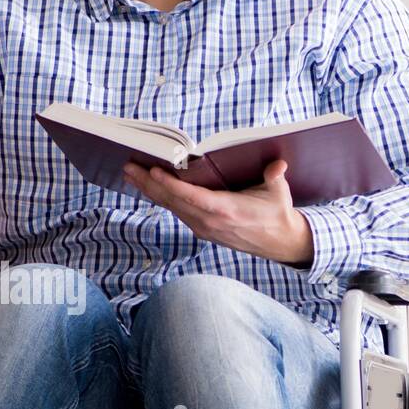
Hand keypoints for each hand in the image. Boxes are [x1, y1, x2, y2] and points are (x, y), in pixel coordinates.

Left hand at [122, 157, 314, 266]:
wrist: (279, 243)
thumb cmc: (277, 213)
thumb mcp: (279, 193)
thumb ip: (275, 177)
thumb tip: (278, 165)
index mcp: (226, 211)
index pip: (192, 196)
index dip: (172, 185)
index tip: (154, 171)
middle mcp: (210, 222)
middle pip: (173, 201)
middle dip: (149, 183)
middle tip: (129, 167)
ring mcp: (203, 227)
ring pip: (171, 206)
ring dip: (150, 190)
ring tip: (131, 173)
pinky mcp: (201, 229)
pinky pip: (176, 211)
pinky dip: (161, 197)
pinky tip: (148, 187)